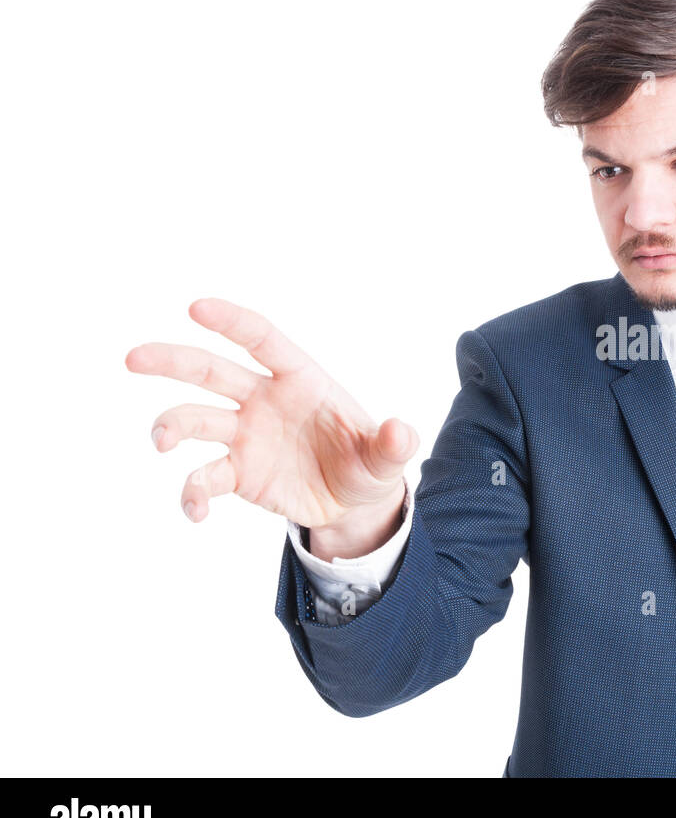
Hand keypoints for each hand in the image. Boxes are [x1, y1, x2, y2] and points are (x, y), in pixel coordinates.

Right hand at [126, 297, 417, 526]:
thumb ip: (391, 444)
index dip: (232, 322)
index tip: (196, 307)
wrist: (353, 503)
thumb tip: (401, 432)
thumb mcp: (385, 458)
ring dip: (170, 427)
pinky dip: (193, 493)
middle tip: (133, 358)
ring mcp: (245, 435)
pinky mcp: (237, 472)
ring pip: (194, 419)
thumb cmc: (368, 463)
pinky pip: (205, 478)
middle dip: (171, 361)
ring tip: (161, 443)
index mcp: (300, 380)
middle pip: (210, 370)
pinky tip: (196, 511)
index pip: (262, 340)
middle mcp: (263, 400)